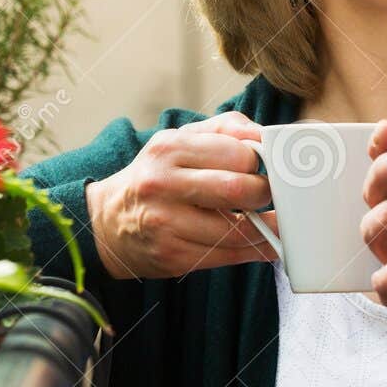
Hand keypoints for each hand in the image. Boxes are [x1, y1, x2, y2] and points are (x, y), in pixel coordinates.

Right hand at [86, 111, 277, 278]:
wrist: (108, 221)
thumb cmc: (157, 176)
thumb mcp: (181, 140)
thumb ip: (226, 130)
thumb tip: (265, 136)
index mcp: (169, 149)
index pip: (236, 153)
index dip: (260, 162)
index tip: (267, 167)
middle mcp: (163, 185)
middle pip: (237, 190)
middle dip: (265, 193)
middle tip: (271, 194)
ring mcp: (166, 224)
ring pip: (237, 230)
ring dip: (268, 229)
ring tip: (278, 222)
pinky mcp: (173, 256)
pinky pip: (228, 256)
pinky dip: (255, 251)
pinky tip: (267, 245)